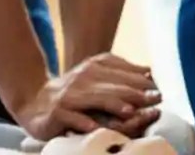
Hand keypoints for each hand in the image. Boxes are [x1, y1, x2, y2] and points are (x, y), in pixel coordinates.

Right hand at [13, 53, 162, 140]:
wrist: (34, 101)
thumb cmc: (74, 91)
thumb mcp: (97, 77)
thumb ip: (121, 73)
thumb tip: (150, 71)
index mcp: (96, 66)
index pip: (124, 73)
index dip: (143, 83)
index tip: (160, 92)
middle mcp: (84, 77)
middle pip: (114, 86)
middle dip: (136, 93)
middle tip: (154, 101)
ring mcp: (70, 94)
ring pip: (96, 99)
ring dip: (114, 105)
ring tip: (131, 112)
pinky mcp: (57, 111)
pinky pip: (73, 117)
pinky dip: (84, 122)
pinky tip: (96, 128)